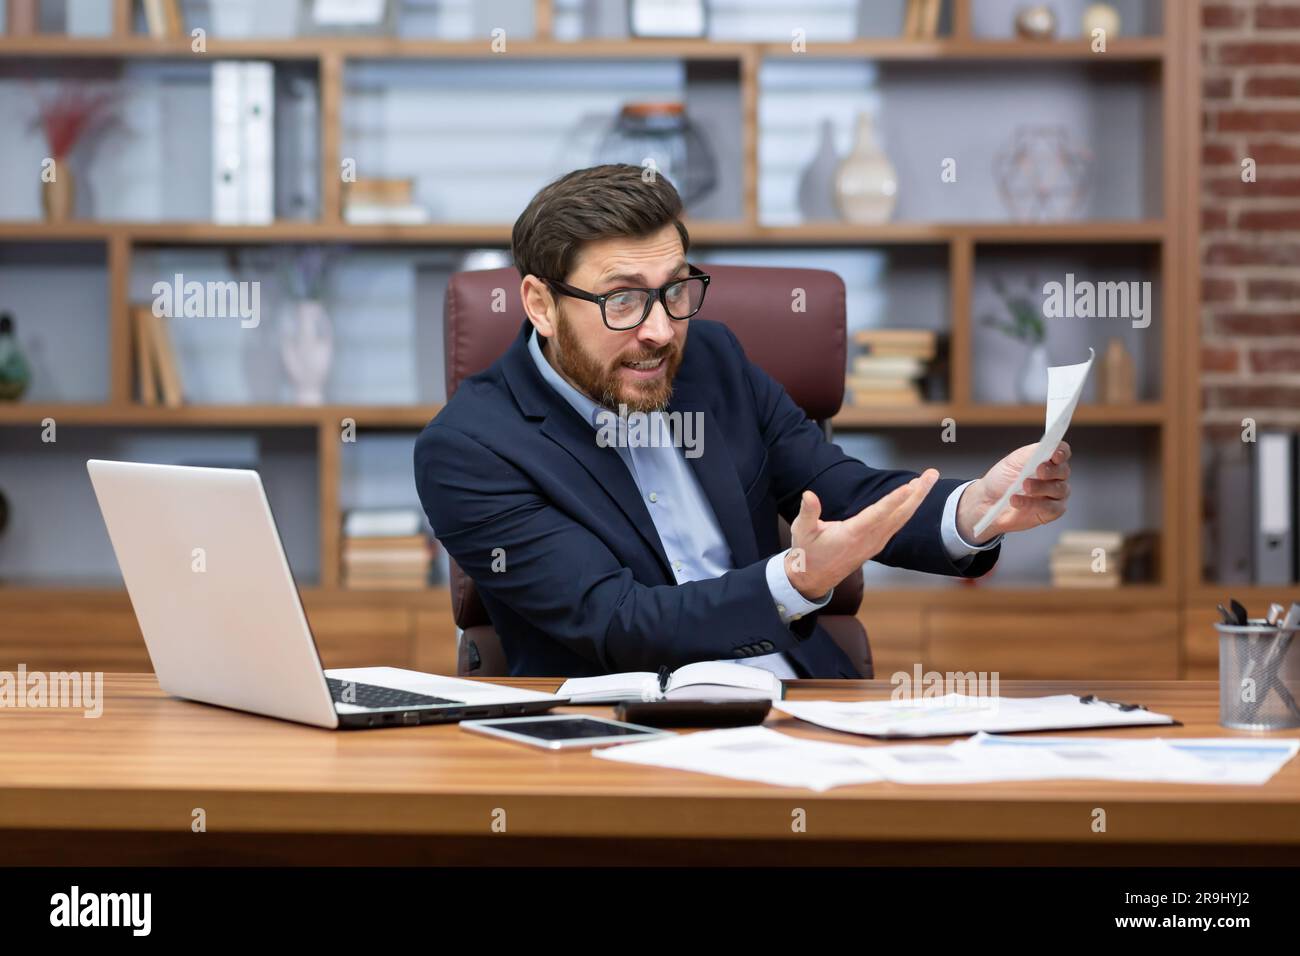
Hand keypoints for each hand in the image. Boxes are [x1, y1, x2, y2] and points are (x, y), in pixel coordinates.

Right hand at [785, 469, 939, 600]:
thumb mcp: (801, 531)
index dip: (893, 500)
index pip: (877, 514)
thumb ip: (808, 512)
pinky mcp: (876, 544)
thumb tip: (809, 495)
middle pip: (899, 514)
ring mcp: (875, 543)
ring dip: (916, 499)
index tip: (909, 487)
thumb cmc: (807, 553)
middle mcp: (869, 540)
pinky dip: (907, 509)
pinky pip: (897, 524)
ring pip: (901, 519)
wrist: (813, 579)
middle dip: (918, 493)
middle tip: (931, 474)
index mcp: (852, 535)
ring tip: (926, 480)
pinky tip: (912, 498)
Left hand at [956, 441, 1070, 542]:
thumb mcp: (1014, 461)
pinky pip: (1050, 508)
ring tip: (1024, 486)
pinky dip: (1032, 503)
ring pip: (1059, 489)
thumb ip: (1032, 452)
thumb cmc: (1003, 479)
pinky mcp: (1051, 512)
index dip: (1061, 452)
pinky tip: (1016, 500)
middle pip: (1063, 471)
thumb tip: (1048, 445)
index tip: (1055, 455)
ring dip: (1040, 487)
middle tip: (1038, 470)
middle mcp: (1056, 476)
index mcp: (1049, 460)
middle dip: (1051, 470)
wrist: (988, 501)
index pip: (1062, 452)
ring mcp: (1056, 495)